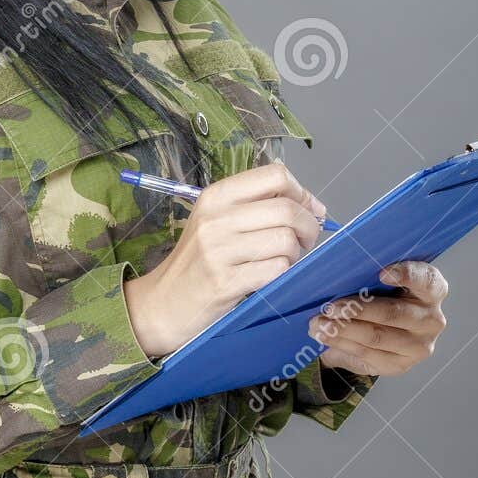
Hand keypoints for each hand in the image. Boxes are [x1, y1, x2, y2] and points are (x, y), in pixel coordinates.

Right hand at [124, 161, 325, 357]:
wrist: (164, 302)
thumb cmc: (198, 261)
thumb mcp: (217, 221)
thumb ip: (257, 206)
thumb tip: (313, 206)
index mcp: (216, 196)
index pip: (275, 175)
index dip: (302, 192)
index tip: (308, 210)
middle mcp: (216, 218)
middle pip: (287, 208)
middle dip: (308, 226)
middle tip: (305, 241)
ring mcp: (219, 250)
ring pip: (286, 240)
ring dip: (296, 253)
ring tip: (284, 260)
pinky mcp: (226, 281)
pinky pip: (277, 269)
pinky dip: (283, 273)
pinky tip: (271, 275)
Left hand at [306, 260, 448, 377]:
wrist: (387, 332)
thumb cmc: (383, 297)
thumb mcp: (382, 283)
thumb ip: (370, 276)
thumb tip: (333, 274)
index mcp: (433, 291)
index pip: (427, 280)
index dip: (406, 275)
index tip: (381, 274)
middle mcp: (432, 320)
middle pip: (392, 314)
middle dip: (357, 310)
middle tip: (330, 306)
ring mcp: (418, 346)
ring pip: (377, 338)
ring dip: (343, 331)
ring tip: (319, 324)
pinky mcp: (401, 365)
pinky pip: (368, 356)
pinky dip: (342, 345)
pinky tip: (325, 338)